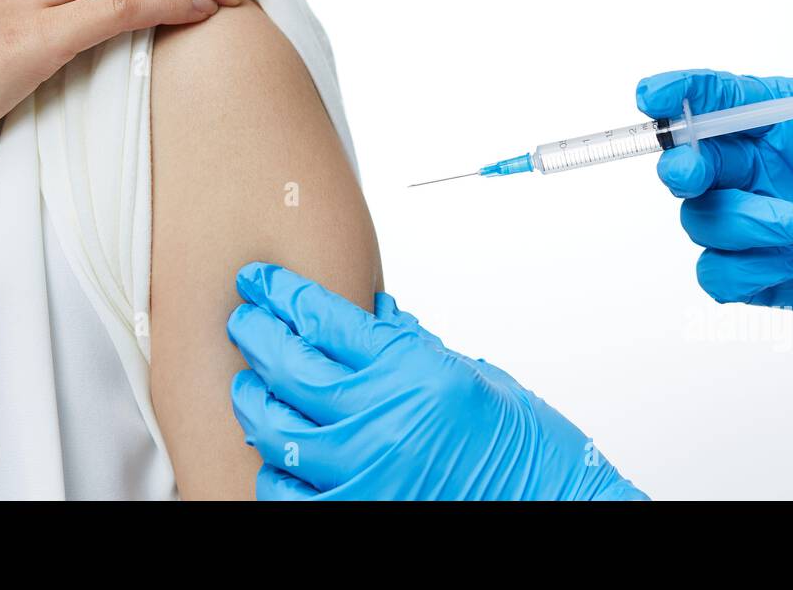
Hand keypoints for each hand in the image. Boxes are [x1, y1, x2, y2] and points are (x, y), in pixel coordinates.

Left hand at [227, 262, 646, 500]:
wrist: (549, 502)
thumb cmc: (520, 441)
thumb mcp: (468, 373)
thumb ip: (410, 345)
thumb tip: (372, 312)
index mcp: (414, 371)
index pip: (325, 319)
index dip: (283, 294)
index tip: (261, 281)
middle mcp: (384, 418)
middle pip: (288, 367)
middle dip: (255, 335)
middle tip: (242, 318)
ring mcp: (365, 472)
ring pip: (276, 429)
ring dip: (253, 400)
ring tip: (248, 384)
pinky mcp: (357, 512)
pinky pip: (287, 491)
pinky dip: (274, 468)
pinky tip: (274, 452)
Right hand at [636, 62, 792, 343]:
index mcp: (788, 117)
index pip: (715, 98)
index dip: (678, 92)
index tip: (655, 95)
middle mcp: (766, 166)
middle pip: (688, 160)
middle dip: (679, 163)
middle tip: (693, 170)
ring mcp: (765, 221)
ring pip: (700, 220)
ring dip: (730, 221)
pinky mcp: (774, 274)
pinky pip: (720, 277)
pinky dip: (737, 272)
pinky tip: (788, 265)